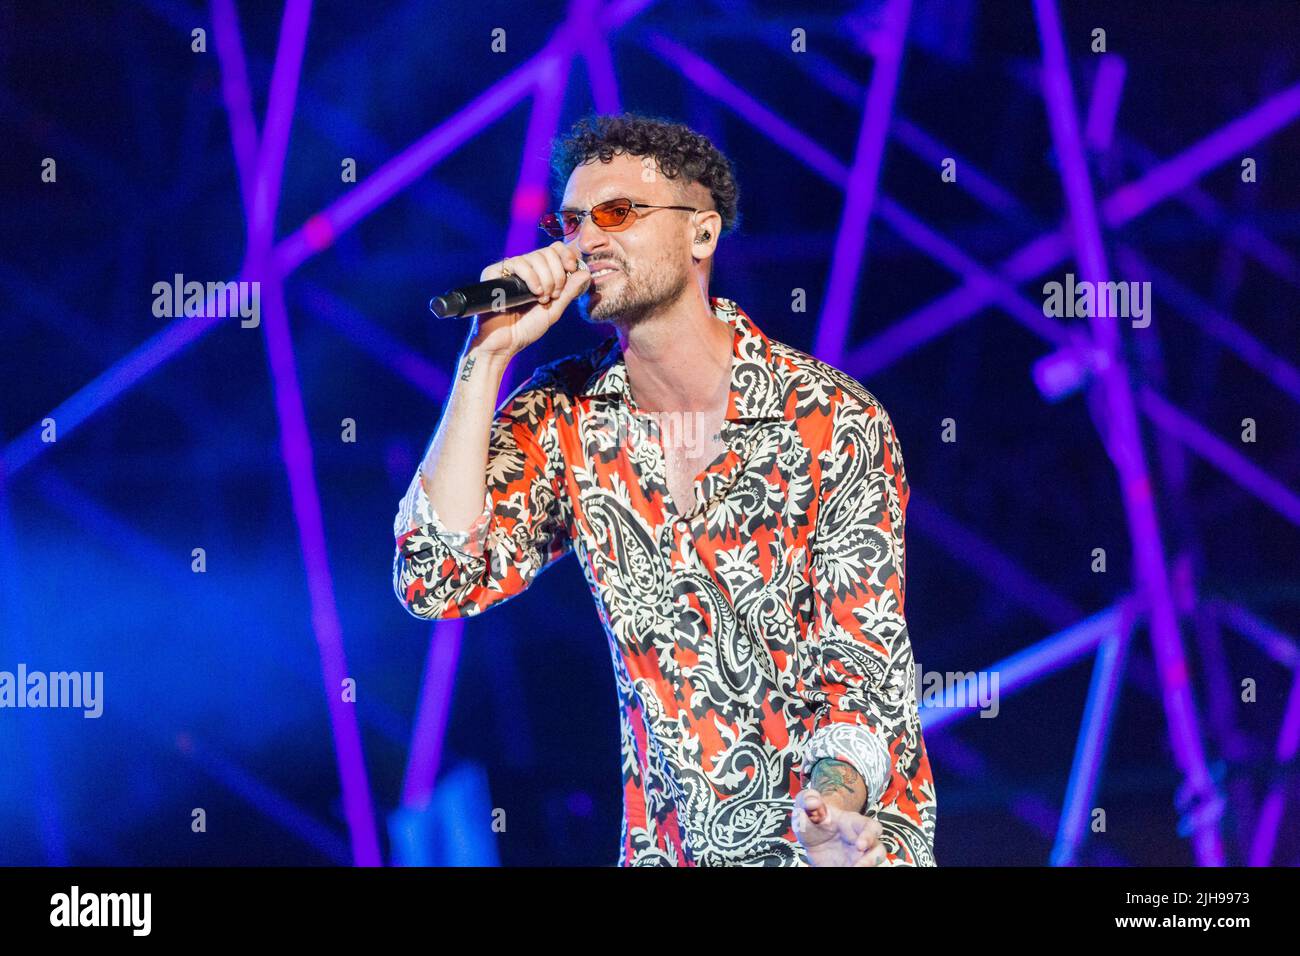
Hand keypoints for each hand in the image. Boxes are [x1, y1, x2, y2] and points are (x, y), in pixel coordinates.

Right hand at [469, 241, 590, 357]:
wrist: (505, 343)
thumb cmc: (526, 329)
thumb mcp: (554, 309)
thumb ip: (569, 291)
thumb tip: (586, 272)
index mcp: (539, 274)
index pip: (554, 250)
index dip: (566, 255)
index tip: (571, 268)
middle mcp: (525, 269)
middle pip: (548, 252)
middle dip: (557, 275)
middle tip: (554, 295)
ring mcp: (510, 270)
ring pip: (535, 257)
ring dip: (546, 279)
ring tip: (542, 298)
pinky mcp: (495, 272)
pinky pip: (519, 263)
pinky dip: (532, 277)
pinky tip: (534, 293)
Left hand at [793, 787, 890, 866]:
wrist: (809, 835)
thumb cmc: (813, 817)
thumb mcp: (805, 806)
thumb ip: (808, 799)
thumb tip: (813, 802)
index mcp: (852, 822)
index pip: (870, 827)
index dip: (869, 836)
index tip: (860, 845)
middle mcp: (859, 840)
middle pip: (878, 849)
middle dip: (873, 858)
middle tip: (859, 866)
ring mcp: (856, 856)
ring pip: (872, 862)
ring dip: (866, 866)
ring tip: (852, 870)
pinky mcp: (849, 866)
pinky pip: (858, 870)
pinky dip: (852, 871)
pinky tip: (839, 870)